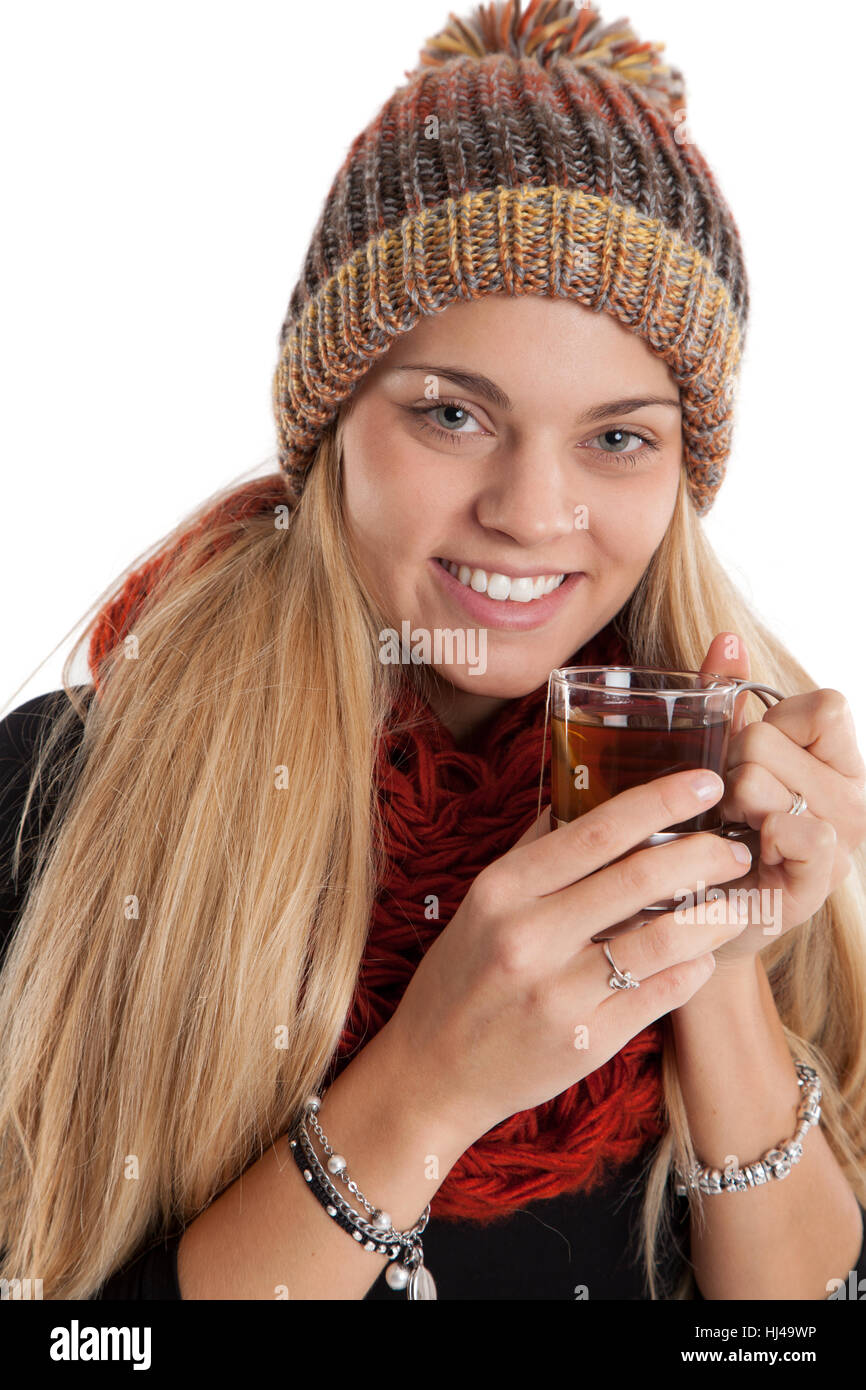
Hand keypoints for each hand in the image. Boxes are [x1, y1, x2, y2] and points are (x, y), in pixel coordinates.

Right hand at [381, 769, 750, 1148]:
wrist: (434, 1073)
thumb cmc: (462, 977)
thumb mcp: (481, 904)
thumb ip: (533, 852)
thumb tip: (578, 797)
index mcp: (503, 891)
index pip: (596, 831)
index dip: (661, 800)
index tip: (707, 783)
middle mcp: (529, 937)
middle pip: (638, 878)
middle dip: (703, 855)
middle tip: (735, 848)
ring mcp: (559, 993)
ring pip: (662, 939)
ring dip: (713, 915)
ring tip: (736, 902)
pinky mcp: (586, 1041)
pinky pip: (661, 995)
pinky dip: (694, 968)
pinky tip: (702, 955)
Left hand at [695, 634, 865, 964]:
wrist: (705, 913)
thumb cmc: (720, 828)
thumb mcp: (726, 755)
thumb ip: (729, 694)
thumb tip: (726, 639)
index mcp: (840, 759)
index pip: (827, 705)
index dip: (777, 723)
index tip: (757, 758)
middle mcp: (854, 796)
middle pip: (768, 740)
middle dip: (733, 770)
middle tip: (735, 808)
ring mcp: (842, 840)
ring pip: (763, 783)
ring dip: (732, 807)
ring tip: (736, 834)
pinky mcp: (819, 882)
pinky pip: (800, 834)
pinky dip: (766, 839)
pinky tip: (752, 856)